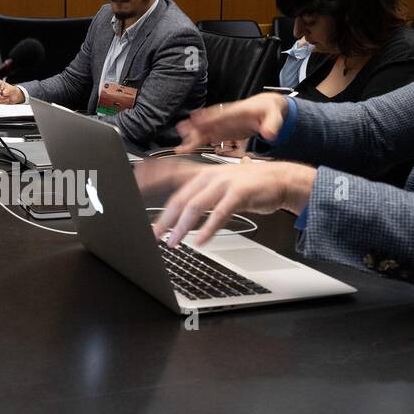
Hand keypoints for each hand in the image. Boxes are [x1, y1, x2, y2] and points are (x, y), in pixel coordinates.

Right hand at [0, 80, 22, 104]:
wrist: (14, 97)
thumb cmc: (12, 91)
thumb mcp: (13, 89)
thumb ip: (8, 90)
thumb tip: (3, 92)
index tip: (0, 91)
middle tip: (2, 97)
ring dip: (0, 100)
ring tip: (6, 98)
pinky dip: (0, 102)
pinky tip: (4, 100)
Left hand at [139, 159, 314, 246]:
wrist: (281, 179)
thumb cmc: (250, 185)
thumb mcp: (219, 184)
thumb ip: (198, 193)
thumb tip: (177, 210)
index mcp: (202, 172)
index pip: (169, 170)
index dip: (150, 176)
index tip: (132, 183)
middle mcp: (210, 175)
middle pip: (180, 197)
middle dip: (164, 219)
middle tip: (152, 235)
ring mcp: (225, 182)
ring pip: (196, 205)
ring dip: (182, 226)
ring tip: (173, 243)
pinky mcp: (240, 193)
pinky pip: (220, 213)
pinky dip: (208, 228)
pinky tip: (200, 241)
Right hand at [175, 95, 288, 151]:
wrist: (267, 108)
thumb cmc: (268, 109)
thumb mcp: (274, 115)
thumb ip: (272, 124)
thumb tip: (269, 134)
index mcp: (237, 112)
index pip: (221, 114)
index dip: (209, 118)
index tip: (197, 119)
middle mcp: (226, 118)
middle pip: (208, 123)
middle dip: (195, 128)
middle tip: (182, 133)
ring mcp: (223, 125)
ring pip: (204, 131)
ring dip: (192, 138)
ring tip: (181, 147)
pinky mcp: (222, 131)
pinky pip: (207, 137)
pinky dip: (197, 142)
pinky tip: (187, 148)